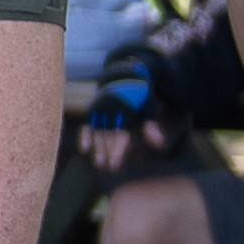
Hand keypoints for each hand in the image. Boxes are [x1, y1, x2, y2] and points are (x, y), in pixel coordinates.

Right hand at [78, 49, 163, 172]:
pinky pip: (88, 123)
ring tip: (99, 163)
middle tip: (110, 168)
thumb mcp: (152, 109)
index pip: (122, 132)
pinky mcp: (94, 108)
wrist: (126, 75)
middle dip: (108, 151)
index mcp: (128, 107)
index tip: (116, 163)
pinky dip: (86, 135)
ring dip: (98, 147)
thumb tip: (159, 145)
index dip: (119, 148)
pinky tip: (85, 149)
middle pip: (109, 134)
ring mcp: (101, 108)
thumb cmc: (144, 96)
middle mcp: (112, 107)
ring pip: (98, 131)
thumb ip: (154, 127)